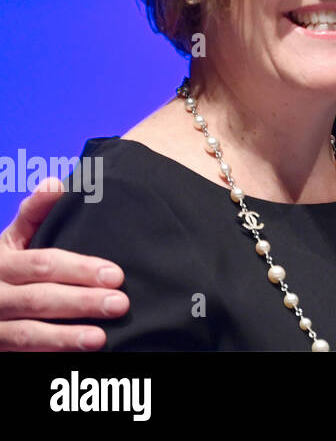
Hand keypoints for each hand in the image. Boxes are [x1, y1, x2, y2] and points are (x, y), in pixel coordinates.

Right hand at [0, 178, 128, 350]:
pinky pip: (21, 354)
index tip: (116, 273)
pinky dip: (50, 355)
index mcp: (0, 261)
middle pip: (38, 299)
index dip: (79, 269)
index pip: (41, 264)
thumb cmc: (4, 266)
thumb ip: (35, 212)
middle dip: (81, 302)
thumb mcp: (12, 238)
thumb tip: (56, 182)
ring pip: (26, 334)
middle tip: (120, 303)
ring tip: (100, 338)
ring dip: (65, 337)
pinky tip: (78, 357)